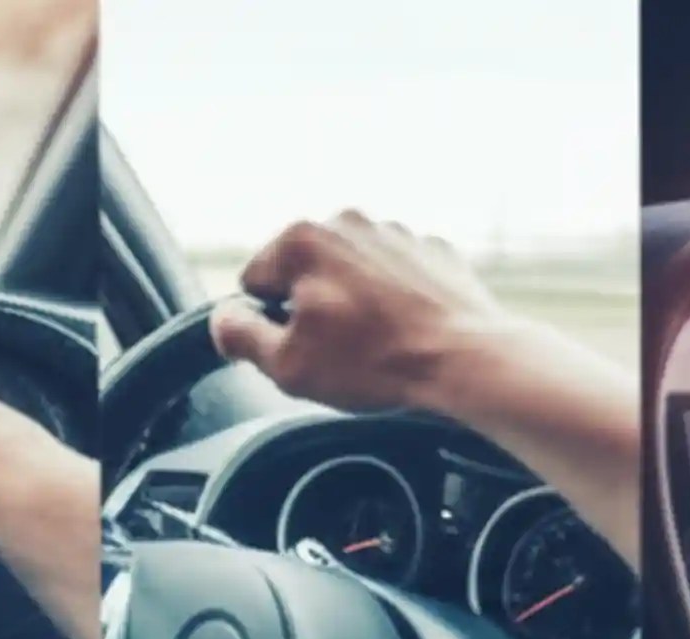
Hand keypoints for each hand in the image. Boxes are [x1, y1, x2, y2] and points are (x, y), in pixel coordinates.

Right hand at [211, 209, 516, 410]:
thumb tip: (224, 320)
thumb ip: (240, 336)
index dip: (268, 322)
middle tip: (338, 351)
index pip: (256, 282)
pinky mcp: (432, 250)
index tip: (296, 347)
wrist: (466, 358)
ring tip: (377, 344)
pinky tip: (407, 332)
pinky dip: (396, 299)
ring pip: (352, 272)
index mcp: (301, 241)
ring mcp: (395, 232)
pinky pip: (396, 276)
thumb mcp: (286, 365)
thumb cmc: (376, 362)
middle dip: (313, 307)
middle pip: (305, 272)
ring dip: (354, 302)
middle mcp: (347, 222)